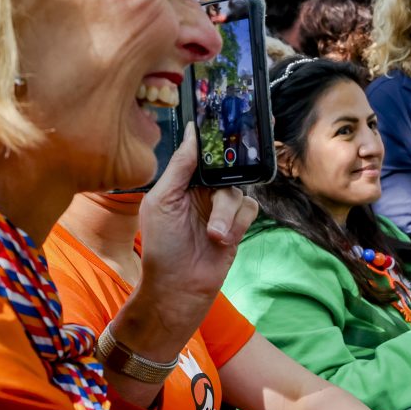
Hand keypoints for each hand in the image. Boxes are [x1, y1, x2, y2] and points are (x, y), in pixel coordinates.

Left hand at [115, 129, 258, 358]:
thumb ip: (180, 165)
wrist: (179, 288)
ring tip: (213, 234)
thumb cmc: (161, 246)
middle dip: (226, 178)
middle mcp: (203, 189)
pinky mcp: (237, 224)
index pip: (204, 150)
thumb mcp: (162, 200)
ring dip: (226, 214)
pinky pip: (249, 209)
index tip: (229, 121)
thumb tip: (192, 130)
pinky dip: (237, 224)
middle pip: (227, 167)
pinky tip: (222, 239)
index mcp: (183, 179)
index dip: (216, 138)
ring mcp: (221, 207)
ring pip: (238, 191)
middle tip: (221, 186)